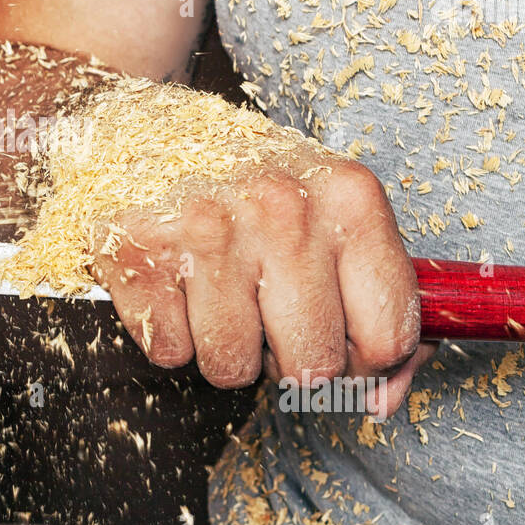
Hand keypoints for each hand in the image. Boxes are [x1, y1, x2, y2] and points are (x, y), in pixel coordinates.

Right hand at [92, 156, 433, 417]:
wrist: (143, 124)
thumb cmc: (249, 179)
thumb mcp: (334, 216)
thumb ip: (378, 304)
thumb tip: (382, 400)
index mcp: (348, 197)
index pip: (388, 336)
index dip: (366, 363)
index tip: (340, 341)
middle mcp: (282, 208)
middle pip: (312, 366)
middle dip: (287, 357)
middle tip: (265, 307)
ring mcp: (205, 228)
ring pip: (232, 368)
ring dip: (224, 347)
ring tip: (217, 291)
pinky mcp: (136, 248)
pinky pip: (169, 353)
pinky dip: (169, 332)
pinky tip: (174, 283)